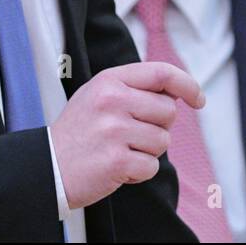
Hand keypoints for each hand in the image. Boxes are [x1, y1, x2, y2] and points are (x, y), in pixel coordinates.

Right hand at [50, 61, 203, 208]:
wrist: (47, 166)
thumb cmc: (78, 132)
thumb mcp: (97, 96)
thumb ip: (132, 89)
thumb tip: (176, 95)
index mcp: (109, 81)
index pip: (161, 73)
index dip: (187, 84)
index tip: (198, 99)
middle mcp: (112, 101)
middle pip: (168, 111)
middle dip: (158, 127)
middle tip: (131, 135)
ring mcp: (114, 130)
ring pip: (163, 141)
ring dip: (147, 151)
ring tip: (120, 150)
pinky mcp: (117, 160)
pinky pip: (151, 166)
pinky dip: (139, 171)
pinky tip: (116, 167)